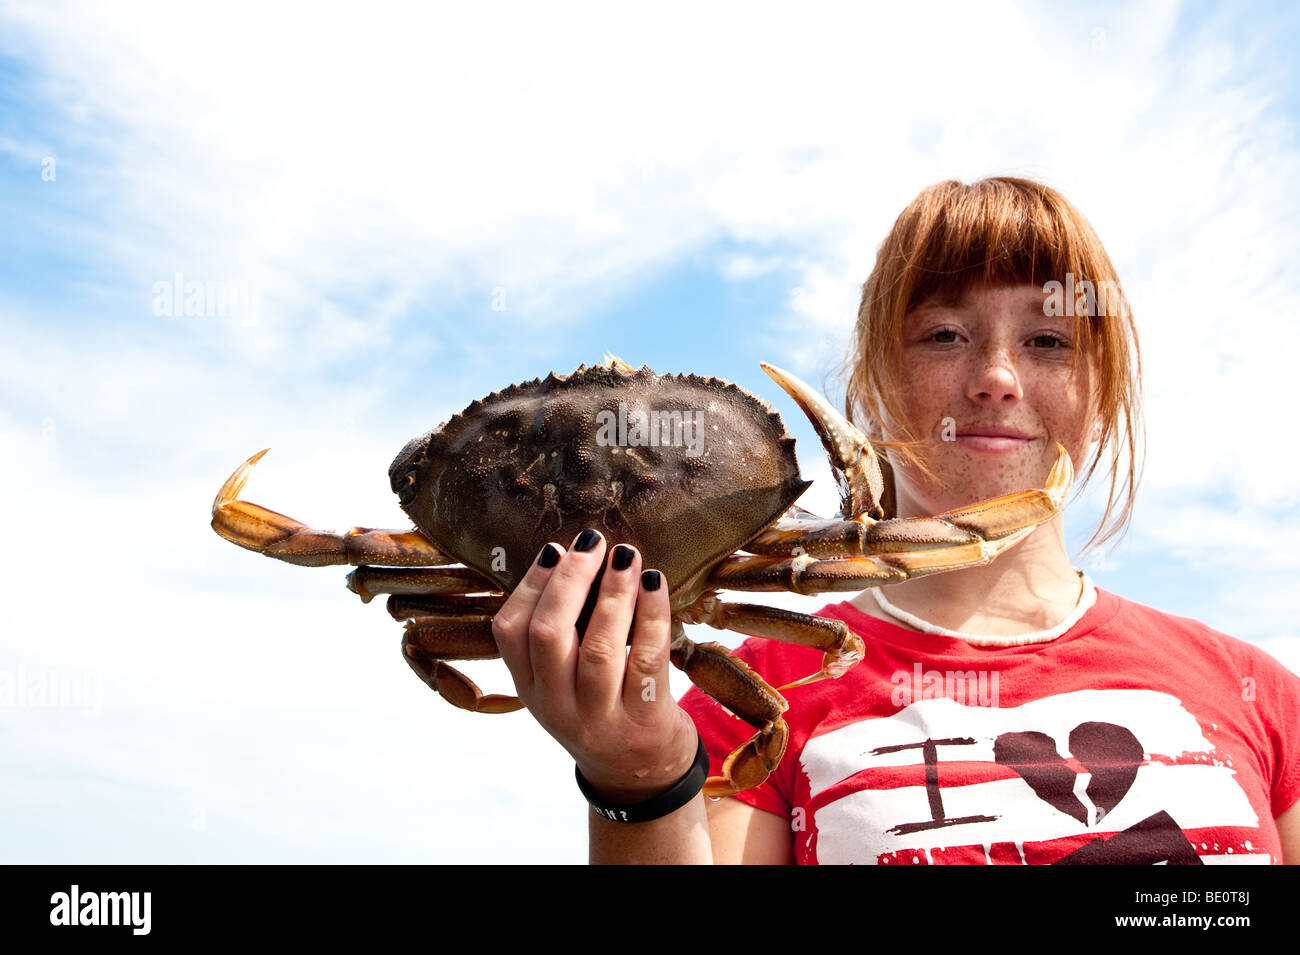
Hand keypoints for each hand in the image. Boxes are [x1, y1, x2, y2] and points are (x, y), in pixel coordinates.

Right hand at [491, 529, 700, 802]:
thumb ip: (558, 632)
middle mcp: (557, 706)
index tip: (556, 549)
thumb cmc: (600, 708)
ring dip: (614, 594)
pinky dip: (652, 615)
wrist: (639, 777)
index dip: (531, 585)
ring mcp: (600, 719)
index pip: (510, 632)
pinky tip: (655, 584)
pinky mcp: (644, 722)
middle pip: (550, 635)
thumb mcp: (561, 680)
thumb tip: (571, 555)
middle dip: (571, 580)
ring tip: (626, 556)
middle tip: (593, 542)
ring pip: (599, 648)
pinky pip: (648, 659)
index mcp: (530, 689)